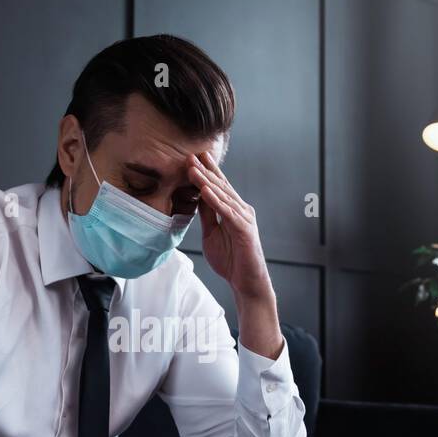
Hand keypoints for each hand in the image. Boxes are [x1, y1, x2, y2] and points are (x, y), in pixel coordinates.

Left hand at [187, 148, 272, 298]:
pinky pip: (227, 212)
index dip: (206, 171)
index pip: (218, 187)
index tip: (193, 157)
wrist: (246, 282)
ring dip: (207, 181)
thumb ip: (207, 215)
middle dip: (206, 170)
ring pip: (223, 196)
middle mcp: (241, 210)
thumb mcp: (212, 233)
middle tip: (191, 153)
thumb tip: (198, 196)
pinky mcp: (245, 230)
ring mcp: (244, 219)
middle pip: (221, 186)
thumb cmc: (230, 259)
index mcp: (233, 210)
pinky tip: (204, 190)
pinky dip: (215, 200)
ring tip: (193, 168)